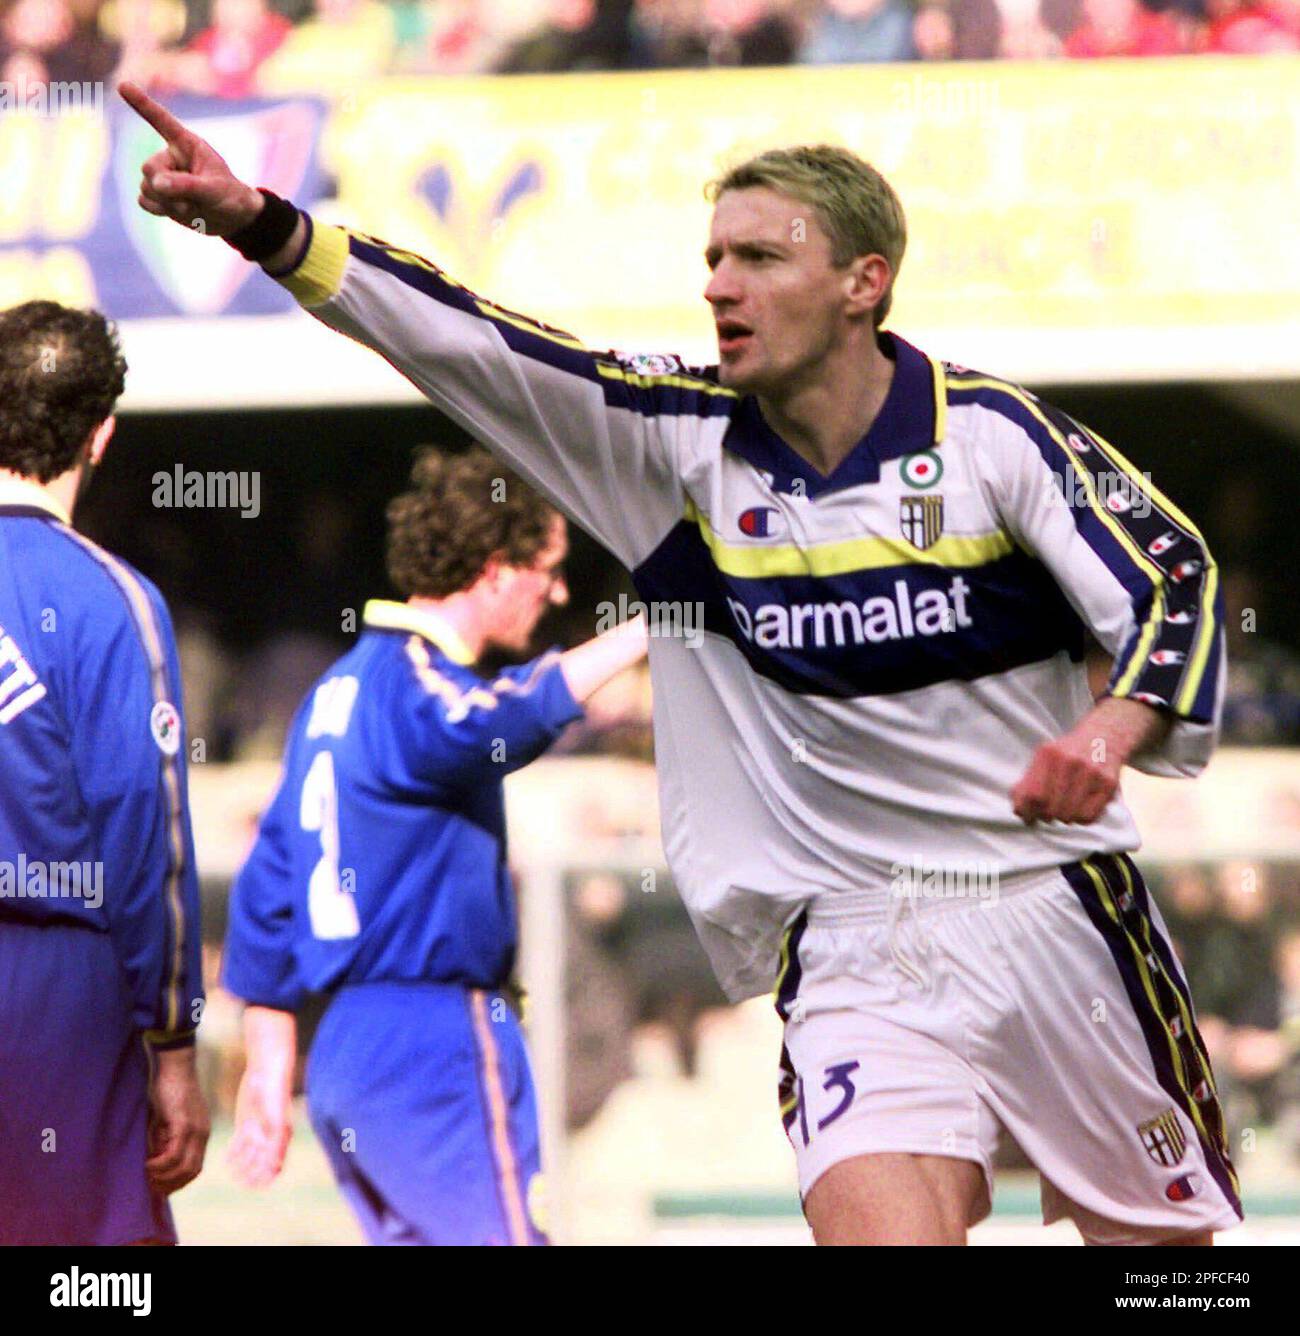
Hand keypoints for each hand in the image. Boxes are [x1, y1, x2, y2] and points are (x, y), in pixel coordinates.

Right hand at [119, 81, 263, 235]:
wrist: (231, 218)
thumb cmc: (229, 196)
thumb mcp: (214, 190)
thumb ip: (186, 185)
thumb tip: (155, 184)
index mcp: (186, 144)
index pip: (161, 121)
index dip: (141, 103)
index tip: (123, 85)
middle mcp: (171, 156)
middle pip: (149, 167)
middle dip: (165, 187)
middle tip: (190, 200)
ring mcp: (163, 175)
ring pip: (146, 186)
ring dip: (167, 202)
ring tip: (191, 206)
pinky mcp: (158, 194)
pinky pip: (144, 201)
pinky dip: (158, 209)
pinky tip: (177, 210)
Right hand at [146, 1046, 210, 1193]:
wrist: (174, 1065)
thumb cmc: (167, 1089)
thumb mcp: (166, 1120)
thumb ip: (163, 1140)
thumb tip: (153, 1162)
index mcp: (201, 1132)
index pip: (195, 1167)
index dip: (177, 1181)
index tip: (159, 1187)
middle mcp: (203, 1133)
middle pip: (192, 1171)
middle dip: (171, 1185)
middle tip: (150, 1188)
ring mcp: (196, 1128)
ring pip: (184, 1166)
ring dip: (164, 1177)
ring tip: (146, 1177)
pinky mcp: (184, 1123)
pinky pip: (174, 1153)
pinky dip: (160, 1164)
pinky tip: (146, 1165)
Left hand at [228, 1059, 293, 1187]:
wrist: (268, 1070)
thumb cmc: (276, 1092)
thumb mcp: (276, 1118)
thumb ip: (276, 1142)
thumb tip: (276, 1166)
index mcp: (281, 1138)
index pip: (275, 1167)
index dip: (266, 1178)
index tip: (254, 1186)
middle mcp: (270, 1136)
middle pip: (261, 1165)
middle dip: (251, 1176)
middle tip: (240, 1182)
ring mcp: (258, 1130)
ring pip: (249, 1156)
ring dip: (242, 1167)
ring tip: (233, 1173)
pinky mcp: (246, 1123)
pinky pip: (240, 1144)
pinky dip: (234, 1154)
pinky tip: (227, 1160)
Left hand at [1010, 696, 1168, 824]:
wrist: (1103, 736)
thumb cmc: (1066, 753)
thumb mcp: (1043, 759)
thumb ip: (1026, 783)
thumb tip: (1019, 811)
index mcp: (1049, 753)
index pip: (1034, 795)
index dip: (1028, 811)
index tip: (1028, 816)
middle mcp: (1071, 761)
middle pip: (1051, 808)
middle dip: (1046, 816)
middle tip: (1047, 812)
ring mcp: (1092, 773)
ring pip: (1070, 815)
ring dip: (1063, 818)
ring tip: (1064, 808)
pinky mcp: (1109, 784)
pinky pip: (1088, 817)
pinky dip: (1080, 819)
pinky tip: (1079, 808)